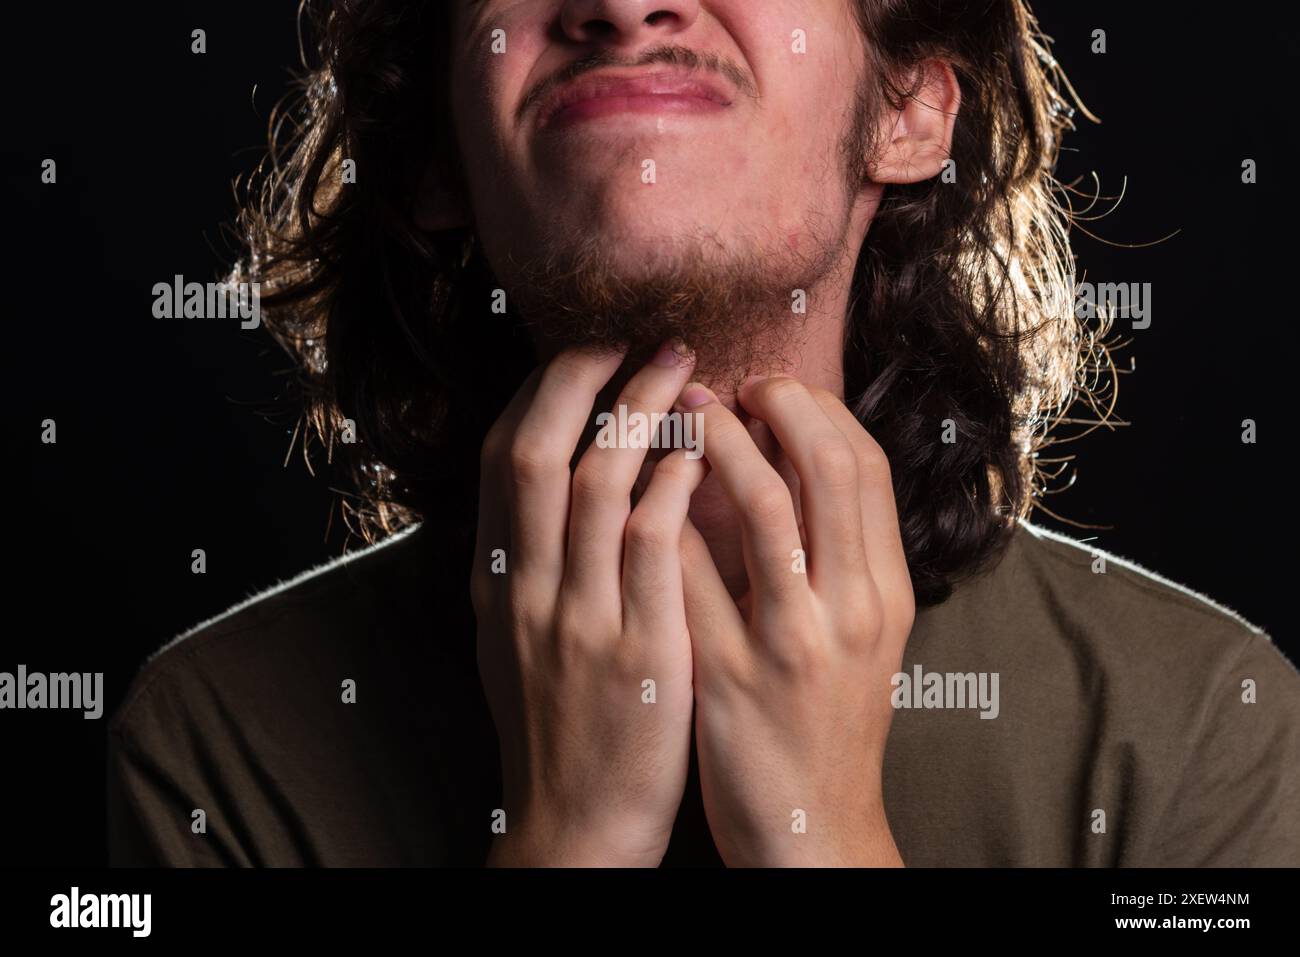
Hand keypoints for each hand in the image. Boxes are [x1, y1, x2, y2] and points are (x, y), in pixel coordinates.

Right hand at [473, 342, 705, 865]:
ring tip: (683, 368)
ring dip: (639, 411)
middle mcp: (526, 591)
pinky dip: (672, 485)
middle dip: (583, 379)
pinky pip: (650, 548)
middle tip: (634, 336)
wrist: (572, 826)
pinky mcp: (635, 653)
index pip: (501, 457)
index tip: (585, 352)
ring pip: (593, 484)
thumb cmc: (558, 726)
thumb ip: (532, 564)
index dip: (541, 392)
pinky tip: (702, 451)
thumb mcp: (520, 640)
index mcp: (498, 582)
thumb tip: (551, 491)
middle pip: (536, 451)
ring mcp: (577, 620)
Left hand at [675, 376, 914, 866]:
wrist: (814, 829)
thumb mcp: (856, 637)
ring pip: (767, 507)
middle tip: (726, 384)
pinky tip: (641, 491)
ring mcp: (794, 641)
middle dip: (777, 405)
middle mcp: (851, 609)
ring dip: (721, 444)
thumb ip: (835, 558)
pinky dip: (667, 518)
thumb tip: (791, 464)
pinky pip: (694, 574)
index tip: (772, 387)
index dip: (818, 411)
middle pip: (829, 467)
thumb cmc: (827, 724)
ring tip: (684, 415)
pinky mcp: (733, 675)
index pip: (866, 467)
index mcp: (885, 594)